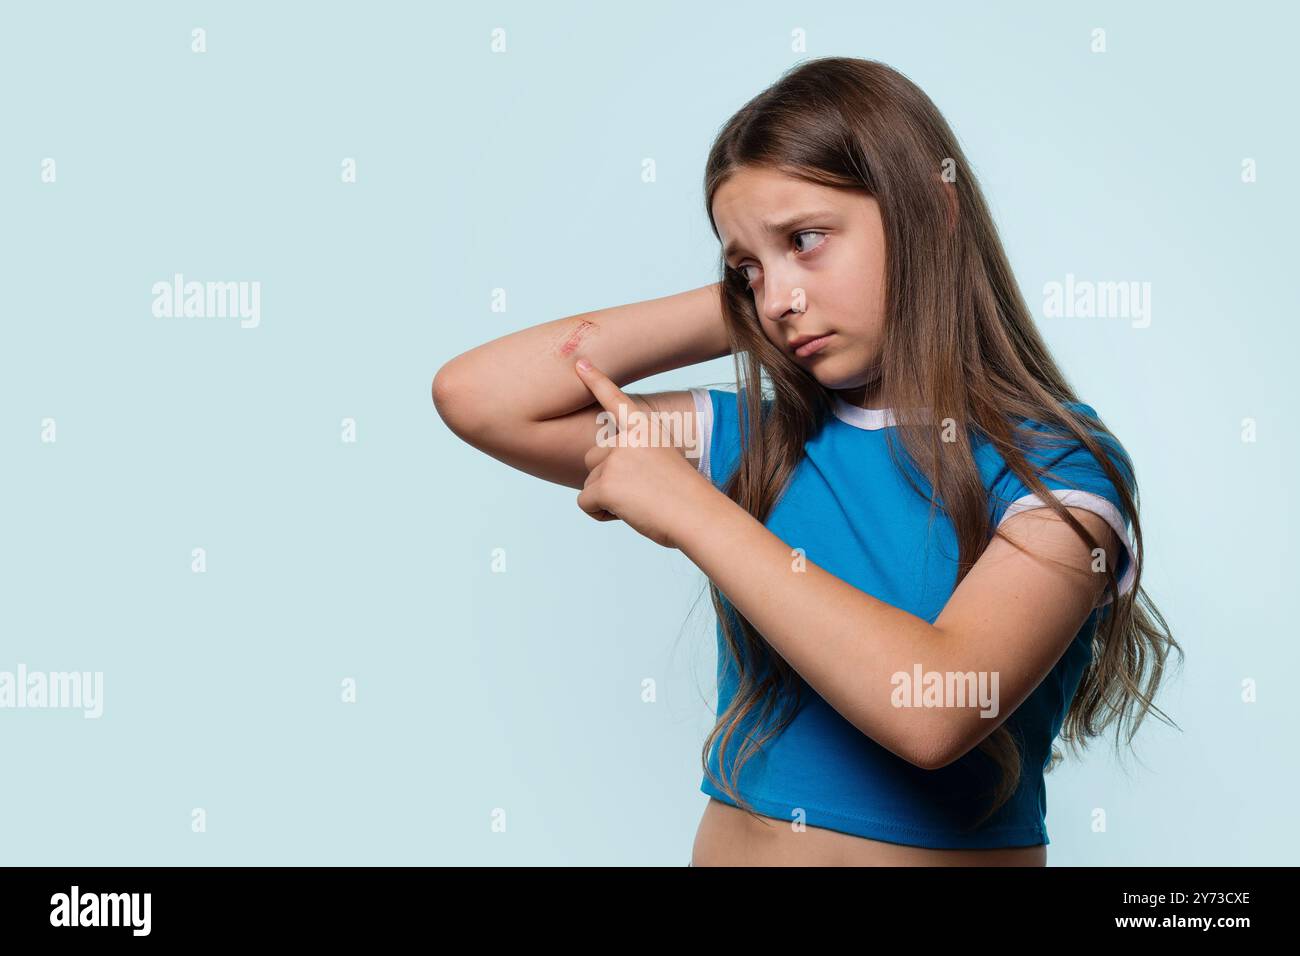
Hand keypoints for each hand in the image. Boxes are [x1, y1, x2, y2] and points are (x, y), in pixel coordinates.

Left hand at [573, 359, 711, 548]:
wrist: (698, 516)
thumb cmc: (687, 498)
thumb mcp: (664, 462)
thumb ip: (635, 456)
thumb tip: (604, 471)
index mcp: (645, 428)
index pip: (615, 399)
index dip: (596, 379)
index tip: (580, 363)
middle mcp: (627, 438)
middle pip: (593, 458)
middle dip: (607, 479)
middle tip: (642, 491)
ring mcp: (614, 459)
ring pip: (589, 482)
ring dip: (607, 498)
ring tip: (640, 503)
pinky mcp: (604, 484)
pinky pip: (585, 502)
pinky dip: (601, 513)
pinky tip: (629, 513)